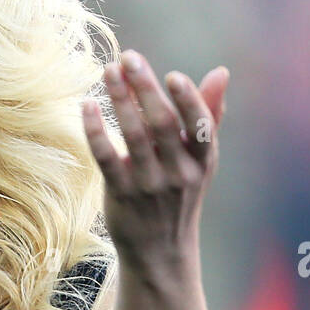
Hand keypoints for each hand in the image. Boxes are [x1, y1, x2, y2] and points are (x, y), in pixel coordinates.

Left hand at [81, 50, 228, 264]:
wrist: (160, 253)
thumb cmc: (180, 196)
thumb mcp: (201, 162)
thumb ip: (209, 116)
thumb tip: (221, 72)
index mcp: (202, 162)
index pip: (200, 128)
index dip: (188, 101)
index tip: (173, 75)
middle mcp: (178, 174)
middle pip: (162, 124)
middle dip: (145, 88)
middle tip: (128, 57)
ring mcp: (148, 186)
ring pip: (133, 136)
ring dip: (119, 100)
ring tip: (108, 71)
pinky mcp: (120, 194)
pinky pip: (106, 158)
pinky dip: (96, 130)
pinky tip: (87, 106)